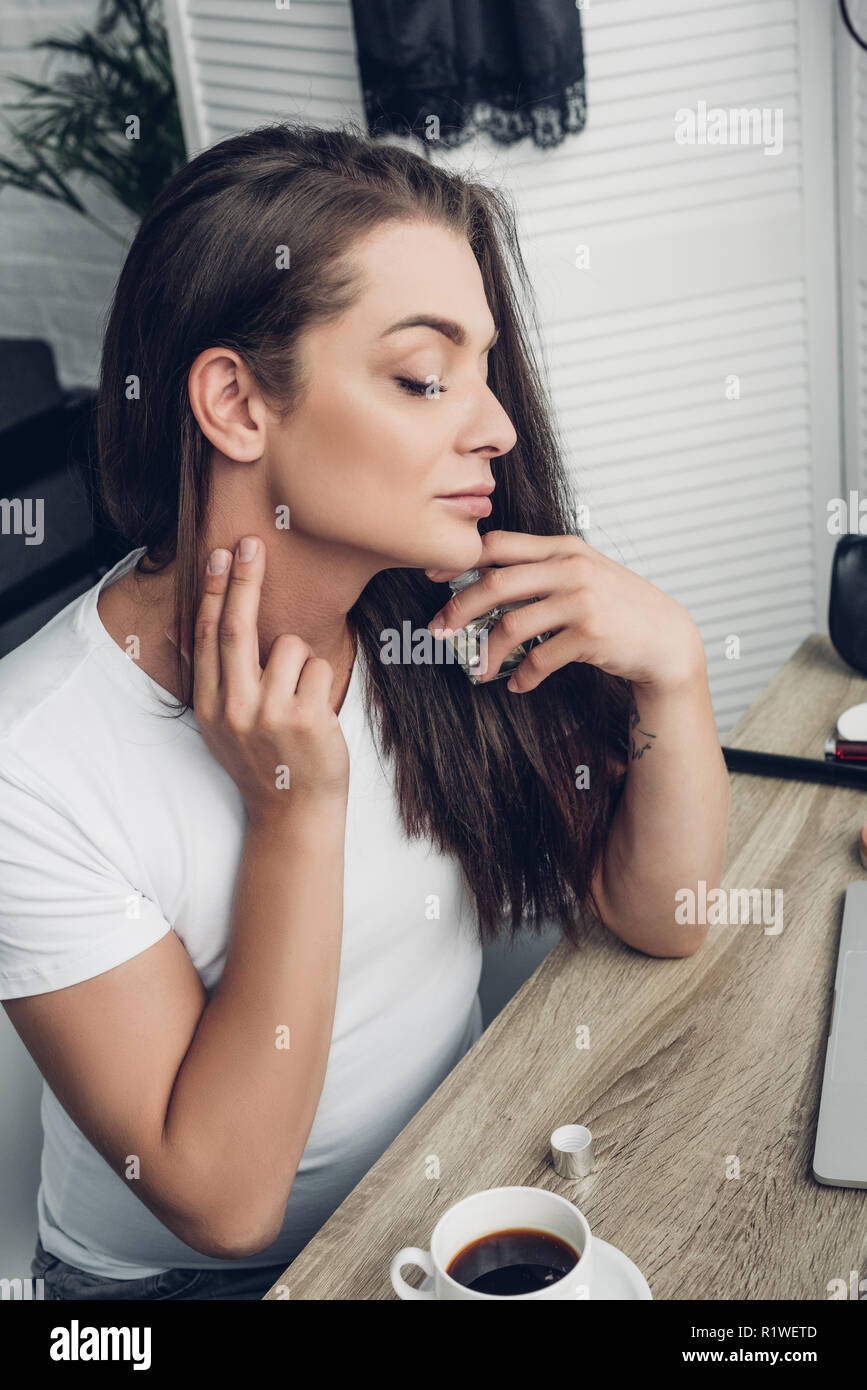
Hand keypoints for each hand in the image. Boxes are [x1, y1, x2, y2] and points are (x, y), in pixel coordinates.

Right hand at [186, 536, 349, 816]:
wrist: (294, 815)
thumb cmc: (266, 763)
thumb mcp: (224, 728)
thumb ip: (216, 683)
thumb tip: (194, 627)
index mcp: (211, 708)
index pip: (208, 638)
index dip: (214, 594)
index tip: (218, 557)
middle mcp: (235, 709)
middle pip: (237, 630)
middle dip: (243, 581)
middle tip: (252, 544)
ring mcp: (270, 714)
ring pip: (290, 647)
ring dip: (301, 662)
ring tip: (300, 701)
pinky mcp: (306, 718)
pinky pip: (319, 668)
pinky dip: (322, 682)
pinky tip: (317, 716)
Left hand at [425, 530, 704, 693]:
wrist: (666, 638)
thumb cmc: (620, 607)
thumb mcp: (584, 573)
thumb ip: (544, 569)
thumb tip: (487, 580)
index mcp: (563, 548)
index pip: (500, 544)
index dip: (461, 559)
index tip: (433, 577)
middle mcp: (570, 569)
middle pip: (495, 583)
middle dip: (459, 609)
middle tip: (439, 631)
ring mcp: (581, 600)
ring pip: (512, 625)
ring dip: (487, 653)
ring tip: (480, 670)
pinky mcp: (590, 635)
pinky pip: (540, 659)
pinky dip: (523, 676)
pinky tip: (518, 684)